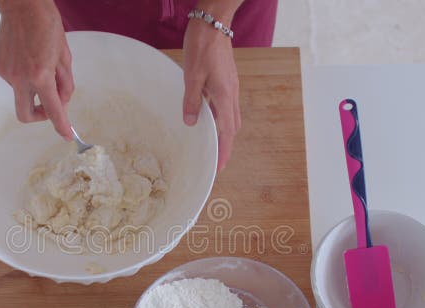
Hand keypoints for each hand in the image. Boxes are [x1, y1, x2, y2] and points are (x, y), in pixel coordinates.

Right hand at [0, 0, 73, 139]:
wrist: (22, 6)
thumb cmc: (47, 26)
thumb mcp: (64, 56)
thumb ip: (64, 83)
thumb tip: (62, 101)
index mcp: (40, 76)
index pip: (53, 109)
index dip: (61, 125)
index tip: (66, 135)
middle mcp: (20, 78)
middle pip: (25, 114)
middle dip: (38, 116)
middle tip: (49, 106)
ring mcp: (6, 73)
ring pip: (21, 92)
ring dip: (32, 85)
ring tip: (38, 60)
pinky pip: (12, 79)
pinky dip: (21, 74)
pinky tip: (25, 56)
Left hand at [182, 12, 241, 169]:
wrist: (213, 24)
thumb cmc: (202, 47)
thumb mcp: (191, 75)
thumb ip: (192, 100)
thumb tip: (191, 122)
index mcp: (225, 95)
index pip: (227, 130)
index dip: (224, 150)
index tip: (220, 166)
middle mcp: (232, 94)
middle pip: (232, 126)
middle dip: (226, 144)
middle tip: (216, 160)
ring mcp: (231, 87)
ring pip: (231, 116)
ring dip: (223, 131)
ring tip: (212, 143)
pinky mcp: (227, 81)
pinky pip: (226, 105)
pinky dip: (220, 117)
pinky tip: (208, 117)